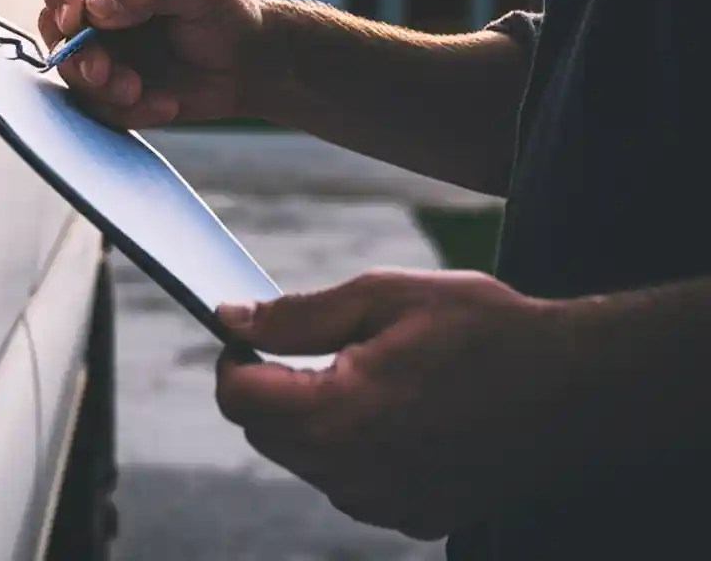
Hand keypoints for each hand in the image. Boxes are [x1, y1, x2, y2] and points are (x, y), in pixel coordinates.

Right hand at [37, 0, 266, 127]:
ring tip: (140, 92)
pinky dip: (128, 112)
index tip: (76, 21)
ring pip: (71, 72)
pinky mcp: (110, 88)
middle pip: (54, 27)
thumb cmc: (225, 12)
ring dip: (102, 90)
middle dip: (77, 56)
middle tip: (106, 74)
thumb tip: (94, 8)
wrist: (250, 64)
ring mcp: (101, 49)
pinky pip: (98, 106)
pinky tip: (166, 104)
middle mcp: (96, 8)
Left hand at [214, 269, 571, 539]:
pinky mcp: (415, 516)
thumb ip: (297, 315)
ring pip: (306, 462)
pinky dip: (353, 451)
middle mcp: (353, 473)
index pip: (238, 398)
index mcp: (338, 413)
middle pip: (265, 434)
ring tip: (369, 377)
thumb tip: (231, 319)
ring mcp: (386, 503)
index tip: (248, 335)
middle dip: (270, 389)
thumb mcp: (384, 297)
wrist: (579, 388)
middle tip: (312, 348)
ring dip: (311, 420)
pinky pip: (352, 485)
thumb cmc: (485, 331)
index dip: (232, 359)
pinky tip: (398, 416)